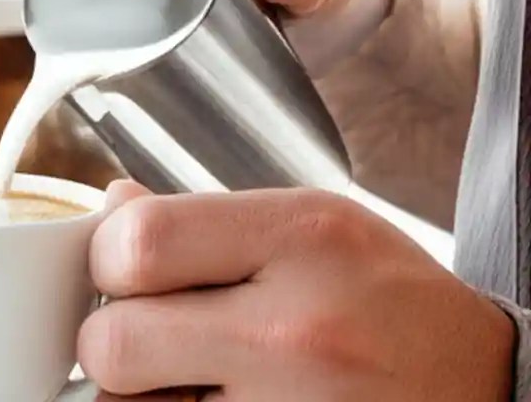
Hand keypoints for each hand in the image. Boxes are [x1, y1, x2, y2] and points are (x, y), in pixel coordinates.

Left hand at [78, 181, 513, 400]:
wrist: (484, 387)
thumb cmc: (386, 302)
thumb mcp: (310, 225)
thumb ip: (204, 221)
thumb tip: (112, 211)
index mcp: (302, 239)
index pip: (138, 245)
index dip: (108, 258)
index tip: (124, 269)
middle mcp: (298, 331)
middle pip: (115, 343)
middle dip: (114, 338)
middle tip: (150, 336)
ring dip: (141, 394)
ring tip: (196, 377)